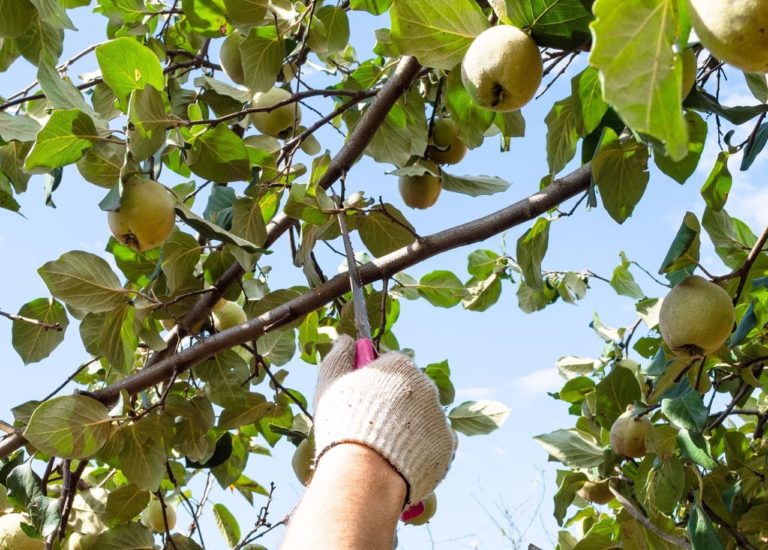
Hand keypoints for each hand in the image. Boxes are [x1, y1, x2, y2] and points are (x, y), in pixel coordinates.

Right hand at [312, 335, 454, 506]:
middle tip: (372, 425)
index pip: (391, 364)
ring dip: (408, 427)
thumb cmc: (344, 423)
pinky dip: (420, 449)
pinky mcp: (447, 445)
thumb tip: (347, 338)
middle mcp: (427, 386)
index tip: (362, 397)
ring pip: (422, 418)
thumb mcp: (331, 382)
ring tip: (384, 448)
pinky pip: (433, 443)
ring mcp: (440, 416)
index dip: (375, 380)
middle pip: (410, 390)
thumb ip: (340, 354)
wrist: (365, 473)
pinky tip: (400, 460)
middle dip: (394, 404)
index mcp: (401, 366)